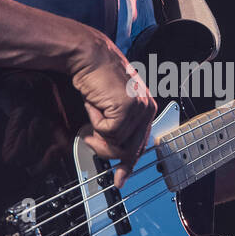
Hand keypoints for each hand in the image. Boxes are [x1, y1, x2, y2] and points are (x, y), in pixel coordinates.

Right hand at [69, 33, 156, 187]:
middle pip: (127, 150)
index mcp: (146, 109)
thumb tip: (113, 154)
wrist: (87, 56)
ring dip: (97, 131)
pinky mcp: (127, 108)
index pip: (139, 145)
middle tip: (88, 137)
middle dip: (105, 149)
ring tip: (93, 110)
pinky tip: (94, 105)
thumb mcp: (109, 107)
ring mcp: (139, 109)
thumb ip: (116, 129)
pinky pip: (107, 132)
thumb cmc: (95, 78)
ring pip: (115, 143)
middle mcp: (147, 109)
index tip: (120, 179)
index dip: (127, 164)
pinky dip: (94, 121)